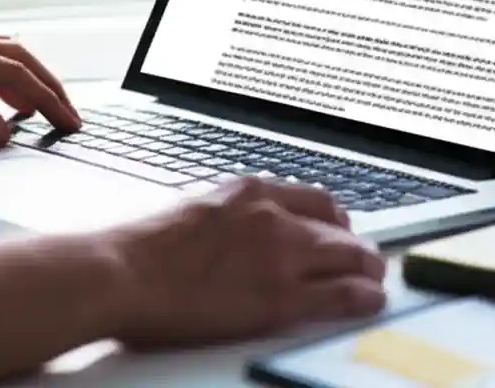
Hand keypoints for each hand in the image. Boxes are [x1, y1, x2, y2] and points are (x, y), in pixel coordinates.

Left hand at [0, 35, 81, 149]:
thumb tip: (6, 132)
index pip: (9, 73)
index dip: (46, 99)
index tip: (69, 123)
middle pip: (13, 55)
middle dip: (48, 84)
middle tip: (72, 117)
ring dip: (29, 79)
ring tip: (49, 110)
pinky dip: (5, 82)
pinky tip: (8, 104)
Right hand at [105, 177, 385, 344]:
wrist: (120, 272)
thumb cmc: (140, 249)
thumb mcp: (195, 210)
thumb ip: (230, 216)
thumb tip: (238, 232)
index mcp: (251, 192)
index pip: (315, 200)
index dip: (335, 221)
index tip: (338, 233)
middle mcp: (274, 216)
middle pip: (340, 228)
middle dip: (355, 246)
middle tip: (363, 261)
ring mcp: (282, 256)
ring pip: (351, 257)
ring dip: (368, 270)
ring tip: (374, 282)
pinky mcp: (282, 297)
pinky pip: (343, 294)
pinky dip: (365, 297)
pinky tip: (371, 301)